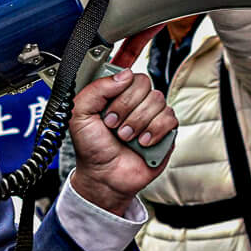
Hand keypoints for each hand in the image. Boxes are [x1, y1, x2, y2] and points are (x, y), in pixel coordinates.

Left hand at [67, 66, 175, 213]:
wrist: (104, 176)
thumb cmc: (92, 148)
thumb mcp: (80, 114)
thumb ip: (96, 89)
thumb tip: (124, 75)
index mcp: (115, 94)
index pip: (129, 74)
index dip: (121, 89)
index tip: (109, 107)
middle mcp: (135, 102)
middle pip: (145, 85)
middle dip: (126, 108)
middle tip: (113, 125)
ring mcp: (151, 116)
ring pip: (158, 101)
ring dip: (138, 122)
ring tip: (126, 137)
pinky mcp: (166, 131)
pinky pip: (170, 119)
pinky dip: (154, 131)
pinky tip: (142, 142)